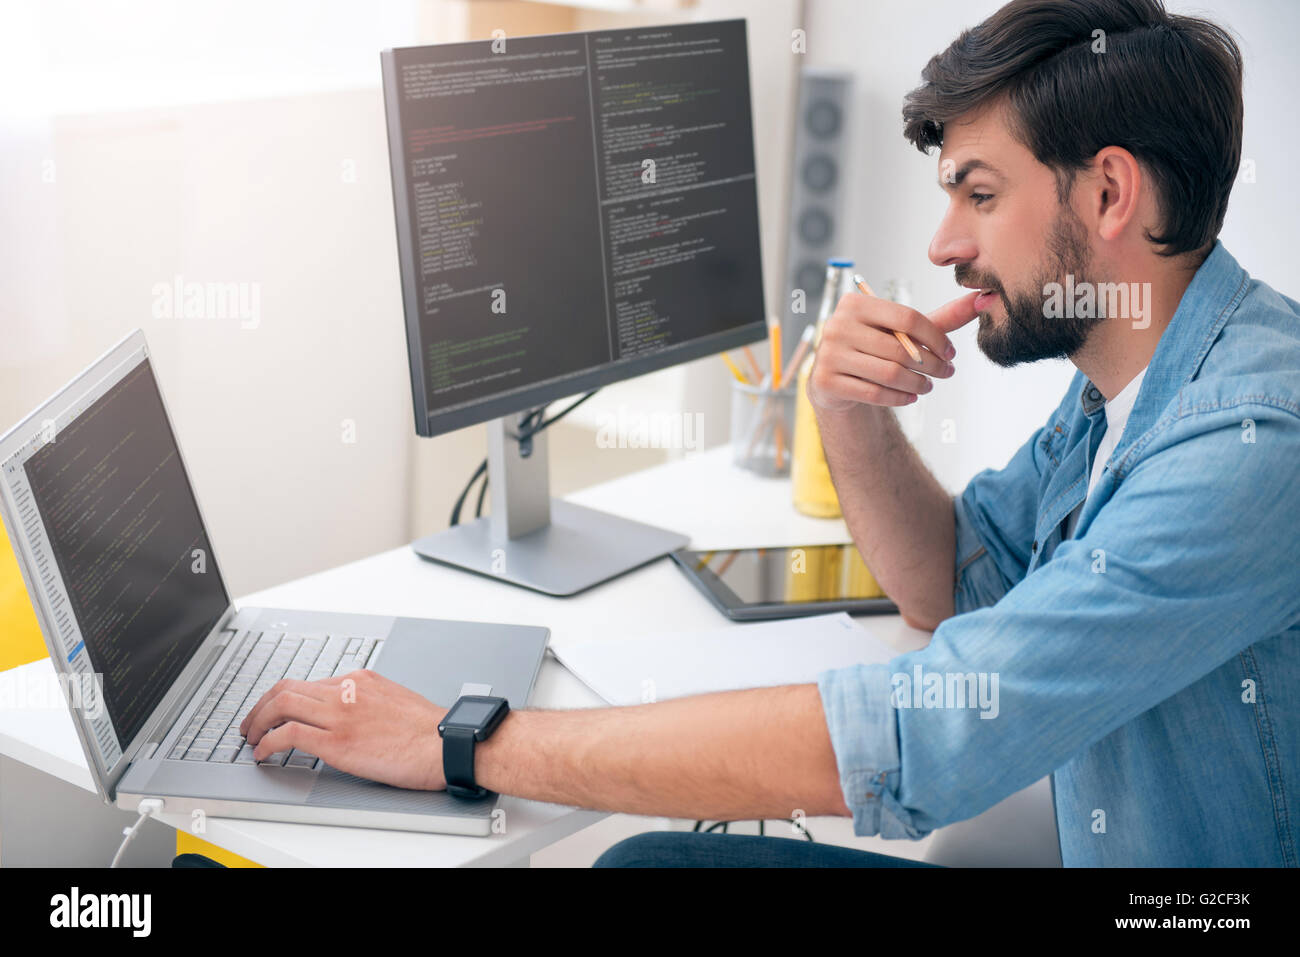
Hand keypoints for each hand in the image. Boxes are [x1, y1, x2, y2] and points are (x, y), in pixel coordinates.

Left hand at [239, 670, 447, 790]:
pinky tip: (262, 754)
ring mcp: (339, 715)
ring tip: (250, 738)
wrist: (447, 743)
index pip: (309, 682)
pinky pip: (287, 735)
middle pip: (286, 687)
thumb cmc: (430, 731)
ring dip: (256, 722)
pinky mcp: (336, 742)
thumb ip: (367, 701)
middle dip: (260, 705)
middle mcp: (345, 691)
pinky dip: (267, 743)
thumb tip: (350, 716)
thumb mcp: (395, 700)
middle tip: (251, 723)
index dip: (283, 697)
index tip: (275, 710)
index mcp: (360, 680)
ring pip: (280, 705)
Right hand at [806, 290, 979, 412]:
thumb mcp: (903, 332)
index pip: (907, 318)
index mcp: (855, 303)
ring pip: (889, 373)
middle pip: (900, 348)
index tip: (951, 353)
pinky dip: (899, 398)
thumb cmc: (873, 348)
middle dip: (931, 364)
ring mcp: (828, 354)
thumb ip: (940, 319)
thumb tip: (982, 299)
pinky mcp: (825, 381)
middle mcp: (837, 325)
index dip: (936, 338)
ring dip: (917, 384)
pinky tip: (910, 398)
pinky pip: (873, 393)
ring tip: (928, 386)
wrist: (835, 379)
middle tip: (946, 373)